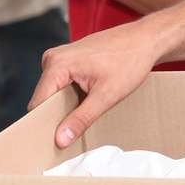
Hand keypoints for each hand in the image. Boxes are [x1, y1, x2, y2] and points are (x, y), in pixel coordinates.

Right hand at [30, 21, 164, 147]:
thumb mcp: (107, 96)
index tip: (51, 144)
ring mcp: (60, 57)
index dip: (43, 125)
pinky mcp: (68, 60)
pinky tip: (87, 102)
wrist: (146, 39)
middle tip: (73, 134)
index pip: (38, 104)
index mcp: (57, 64)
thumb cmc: (130, 61)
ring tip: (85, 114)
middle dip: (56, 117)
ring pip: (53, 93)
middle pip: (43, 99)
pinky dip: (71, 97)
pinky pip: (61, 85)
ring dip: (65, 107)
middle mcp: (53, 58)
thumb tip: (60, 138)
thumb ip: (81, 118)